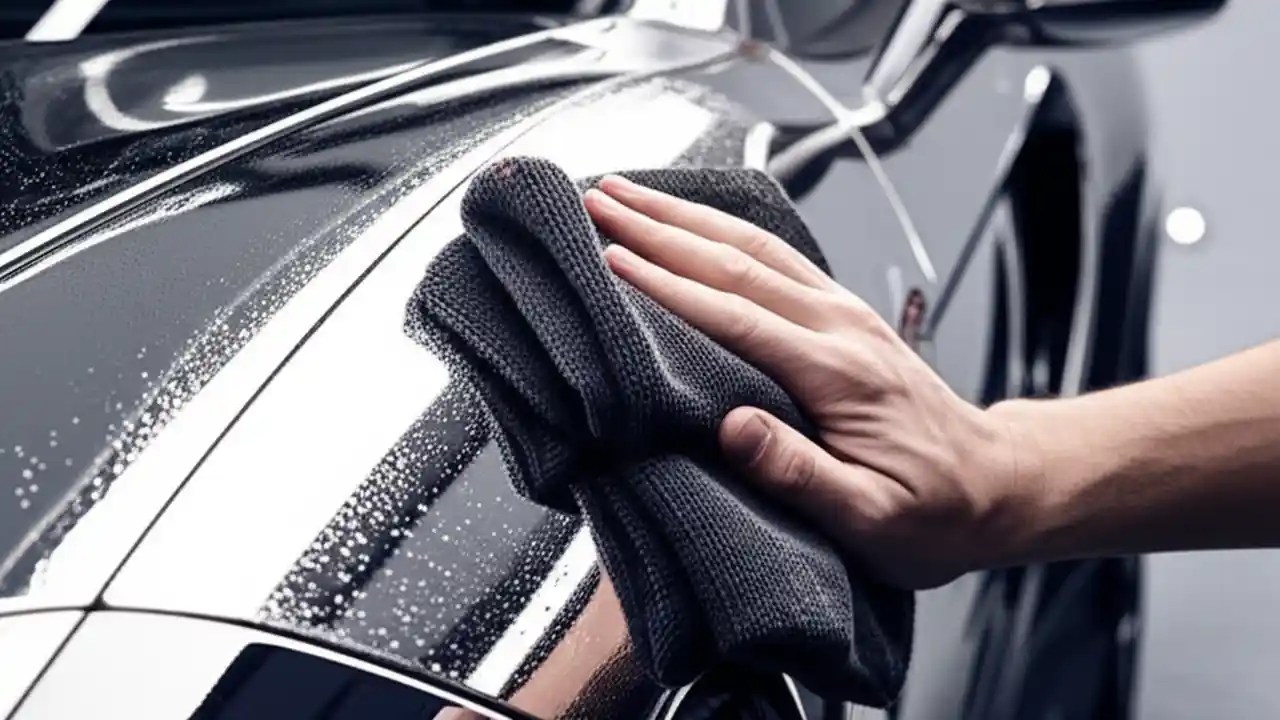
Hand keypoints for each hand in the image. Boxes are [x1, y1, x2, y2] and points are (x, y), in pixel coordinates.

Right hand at [583, 176, 1033, 588]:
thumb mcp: (872, 518)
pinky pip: (776, 257)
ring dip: (686, 217)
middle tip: (599, 200)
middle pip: (736, 260)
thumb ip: (801, 474)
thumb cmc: (933, 514)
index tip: (610, 258)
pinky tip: (695, 221)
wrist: (996, 487)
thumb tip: (733, 428)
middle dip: (660, 227)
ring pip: (754, 247)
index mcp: (838, 372)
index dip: (667, 285)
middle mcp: (839, 327)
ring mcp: (843, 315)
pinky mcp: (843, 317)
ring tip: (629, 194)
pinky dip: (724, 231)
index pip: (735, 315)